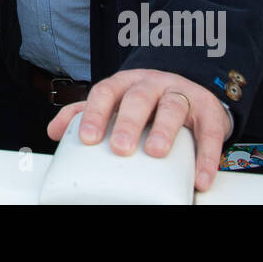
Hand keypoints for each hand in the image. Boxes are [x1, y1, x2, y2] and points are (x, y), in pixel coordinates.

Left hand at [47, 68, 230, 191]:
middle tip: (120, 148)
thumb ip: (85, 114)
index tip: (87, 139)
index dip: (95, 113)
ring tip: (156, 152)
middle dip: (128, 122)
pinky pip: (209, 132)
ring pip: (173, 106)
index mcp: (125, 84)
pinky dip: (207, 156)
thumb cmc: (146, 102)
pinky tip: (200, 177)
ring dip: (164, 129)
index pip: (106, 92)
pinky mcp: (209, 111)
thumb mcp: (116, 103)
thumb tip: (53, 131)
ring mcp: (182, 94)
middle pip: (139, 98)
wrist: (192, 86)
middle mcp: (152, 84)